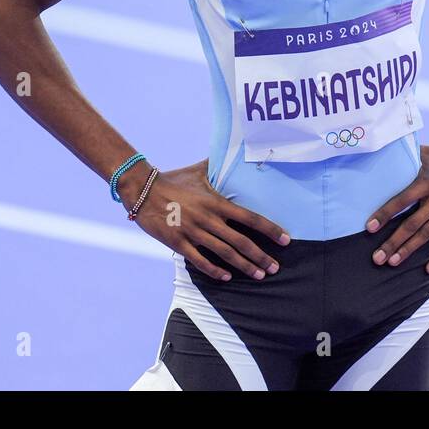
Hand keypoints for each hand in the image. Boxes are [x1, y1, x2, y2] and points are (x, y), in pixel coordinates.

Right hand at [121, 159, 289, 281]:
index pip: (251, 218)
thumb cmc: (174, 179)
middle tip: (275, 268)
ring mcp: (193, 231)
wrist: (143, 188)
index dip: (270, 230)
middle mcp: (208, 218)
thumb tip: (234, 151)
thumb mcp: (199, 171)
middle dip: (260, 256)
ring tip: (259, 275)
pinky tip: (227, 277)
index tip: (285, 240)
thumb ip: (218, 166)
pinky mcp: (177, 242)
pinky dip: (214, 270)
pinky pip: (199, 260)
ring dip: (244, 266)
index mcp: (217, 202)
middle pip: (241, 241)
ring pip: (224, 253)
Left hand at [364, 144, 428, 274]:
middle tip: (377, 258)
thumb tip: (391, 148)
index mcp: (428, 182)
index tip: (369, 228)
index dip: (384, 214)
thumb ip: (411, 154)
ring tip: (393, 262)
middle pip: (411, 224)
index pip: (401, 200)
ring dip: (409, 249)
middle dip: (392, 242)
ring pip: (427, 234)